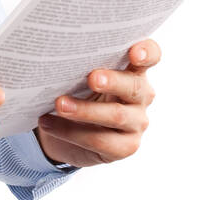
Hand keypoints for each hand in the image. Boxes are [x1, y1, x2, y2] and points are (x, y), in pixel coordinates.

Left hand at [33, 40, 158, 167]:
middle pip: (133, 86)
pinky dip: (71, 132)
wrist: (62, 129)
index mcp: (133, 69)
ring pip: (116, 115)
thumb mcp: (79, 75)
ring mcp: (137, 122)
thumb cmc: (76, 91)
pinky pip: (100, 140)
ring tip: (59, 104)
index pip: (150, 55)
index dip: (146, 52)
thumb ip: (82, 65)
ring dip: (84, 110)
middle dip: (112, 81)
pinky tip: (49, 123)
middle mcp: (141, 94)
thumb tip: (59, 56)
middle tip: (91, 78)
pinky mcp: (126, 146)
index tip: (134, 53)